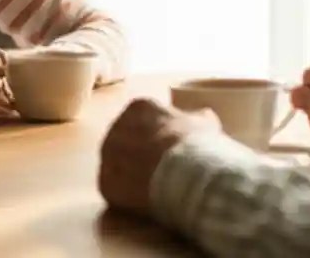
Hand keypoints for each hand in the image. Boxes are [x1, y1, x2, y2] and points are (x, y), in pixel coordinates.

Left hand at [98, 98, 220, 215]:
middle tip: (163, 167)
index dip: (161, 134)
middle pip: (127, 140)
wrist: (183, 174)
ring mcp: (107, 156)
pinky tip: (146, 200)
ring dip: (133, 174)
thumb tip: (200, 117)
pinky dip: (128, 195)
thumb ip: (195, 118)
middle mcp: (115, 128)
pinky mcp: (105, 183)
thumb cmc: (196, 144)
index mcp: (139, 108)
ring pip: (119, 164)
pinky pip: (116, 188)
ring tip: (156, 185)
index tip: (172, 145)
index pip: (145, 119)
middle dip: (142, 152)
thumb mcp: (204, 122)